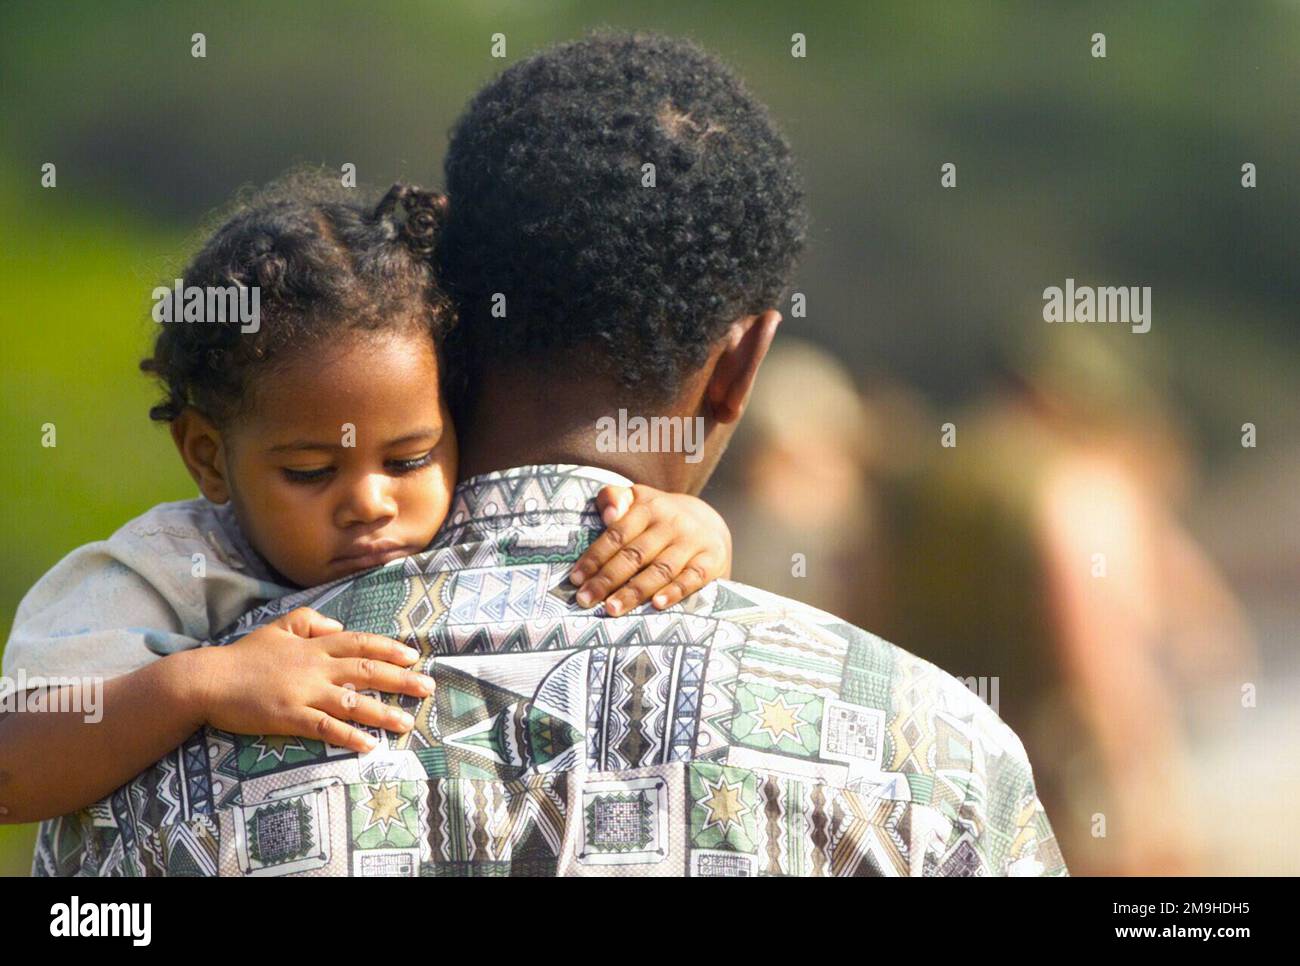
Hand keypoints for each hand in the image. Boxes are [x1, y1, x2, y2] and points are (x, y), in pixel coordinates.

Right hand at [194, 607, 434, 753]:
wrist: (207, 680)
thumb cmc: (242, 656)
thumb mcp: (278, 626)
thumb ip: (311, 621)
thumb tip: (339, 625)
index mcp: (313, 645)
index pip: (360, 643)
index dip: (390, 649)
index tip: (414, 655)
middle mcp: (314, 666)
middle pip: (367, 671)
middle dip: (401, 679)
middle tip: (428, 688)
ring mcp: (303, 692)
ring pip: (352, 701)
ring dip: (383, 713)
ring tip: (407, 723)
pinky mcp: (289, 717)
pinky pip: (325, 728)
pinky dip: (348, 737)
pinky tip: (368, 746)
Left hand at [569, 483, 731, 615]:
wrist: (710, 523)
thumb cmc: (659, 518)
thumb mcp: (638, 500)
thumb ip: (614, 499)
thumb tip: (608, 515)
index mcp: (648, 506)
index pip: (616, 534)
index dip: (595, 558)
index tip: (576, 580)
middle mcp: (671, 522)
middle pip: (635, 554)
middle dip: (607, 579)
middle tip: (586, 601)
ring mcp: (692, 541)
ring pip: (660, 569)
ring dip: (635, 591)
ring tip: (612, 609)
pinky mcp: (712, 560)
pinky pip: (692, 578)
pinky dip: (675, 592)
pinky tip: (657, 605)